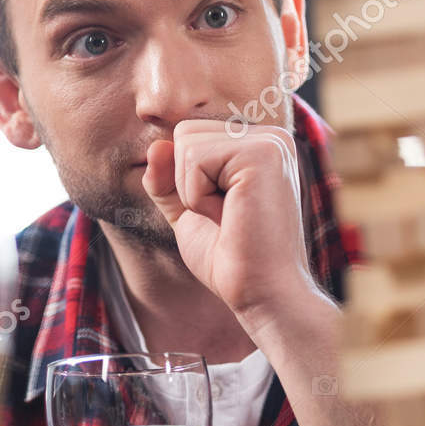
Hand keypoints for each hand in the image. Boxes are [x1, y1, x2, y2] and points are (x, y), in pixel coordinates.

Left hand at [142, 120, 319, 325]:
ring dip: (192, 191)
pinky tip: (230, 216)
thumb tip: (155, 145)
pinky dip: (198, 197)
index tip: (223, 213)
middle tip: (225, 216)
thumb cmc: (230, 257)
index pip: (189, 136)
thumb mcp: (187, 210)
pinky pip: (194, 160)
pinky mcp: (262, 153)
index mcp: (257, 145)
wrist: (261, 292)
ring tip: (229, 216)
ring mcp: (269, 141)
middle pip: (184, 133)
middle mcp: (269, 136)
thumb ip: (167, 178)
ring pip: (186, 143)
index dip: (186, 181)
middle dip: (187, 182)